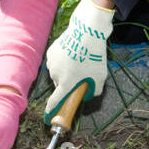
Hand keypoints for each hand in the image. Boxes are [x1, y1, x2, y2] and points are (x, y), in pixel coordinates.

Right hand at [44, 0, 113, 123]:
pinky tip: (72, 53)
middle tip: (80, 77)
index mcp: (66, 83)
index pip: (55, 101)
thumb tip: (89, 94)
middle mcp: (55, 75)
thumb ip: (95, 90)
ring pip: (57, 73)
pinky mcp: (51, 52)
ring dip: (65, 72)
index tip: (48, 117)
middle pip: (59, 85)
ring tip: (78, 61)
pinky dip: (62, 61)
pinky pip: (56, 61)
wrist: (86, 31)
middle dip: (67, 84)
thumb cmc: (94, 55)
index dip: (51, 111)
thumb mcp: (100, 77)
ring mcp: (52, 63)